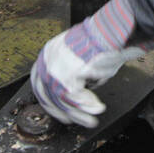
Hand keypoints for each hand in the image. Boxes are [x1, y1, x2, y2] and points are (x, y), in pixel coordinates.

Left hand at [30, 0, 143, 127]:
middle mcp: (48, 59)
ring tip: (90, 121)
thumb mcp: (84, 59)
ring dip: (78, 113)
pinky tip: (97, 109)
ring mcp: (54, 67)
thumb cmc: (104, 40)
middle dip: (60, 111)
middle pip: (47, 93)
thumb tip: (82, 93)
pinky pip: (74, 98)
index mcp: (50, 52)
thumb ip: (78, 76)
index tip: (60, 110)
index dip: (50, 100)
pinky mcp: (66, 75)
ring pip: (61, 99)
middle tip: (72, 121)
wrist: (112, 32)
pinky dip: (87, 106)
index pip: (41, 82)